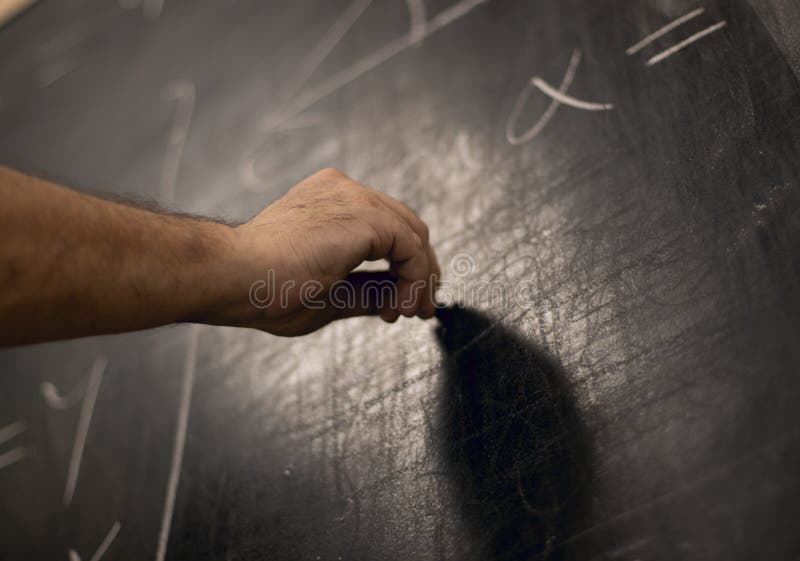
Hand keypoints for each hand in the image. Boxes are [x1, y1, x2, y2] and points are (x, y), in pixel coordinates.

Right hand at [204, 168, 440, 335]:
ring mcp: (354, 197)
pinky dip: (414, 278)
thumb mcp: (330, 294)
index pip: (384, 228)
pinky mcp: (366, 215)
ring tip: (408, 312)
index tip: (401, 303)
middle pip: (405, 228)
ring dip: (419, 279)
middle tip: (419, 310)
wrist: (234, 277)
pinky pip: (411, 246)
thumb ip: (366, 291)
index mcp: (329, 201)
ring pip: (413, 235)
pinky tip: (399, 304)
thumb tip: (398, 298)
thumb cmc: (263, 288)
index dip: (402, 268)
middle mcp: (344, 191)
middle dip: (419, 273)